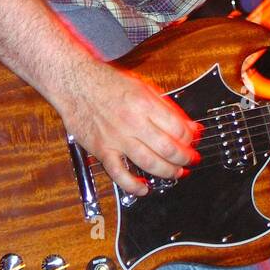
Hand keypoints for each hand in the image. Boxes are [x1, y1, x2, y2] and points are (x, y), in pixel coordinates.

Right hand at [55, 55, 201, 196]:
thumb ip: (165, 107)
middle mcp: (133, 122)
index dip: (191, 138)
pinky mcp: (102, 150)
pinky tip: (144, 187)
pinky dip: (133, 185)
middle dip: (186, 158)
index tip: (194, 141)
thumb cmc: (107, 82)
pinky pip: (119, 174)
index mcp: (145, 104)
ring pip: (149, 163)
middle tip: (191, 160)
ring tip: (177, 173)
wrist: (75, 83)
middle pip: (168, 148)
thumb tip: (187, 124)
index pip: (178, 128)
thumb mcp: (142, 86)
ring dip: (169, 172)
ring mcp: (117, 139)